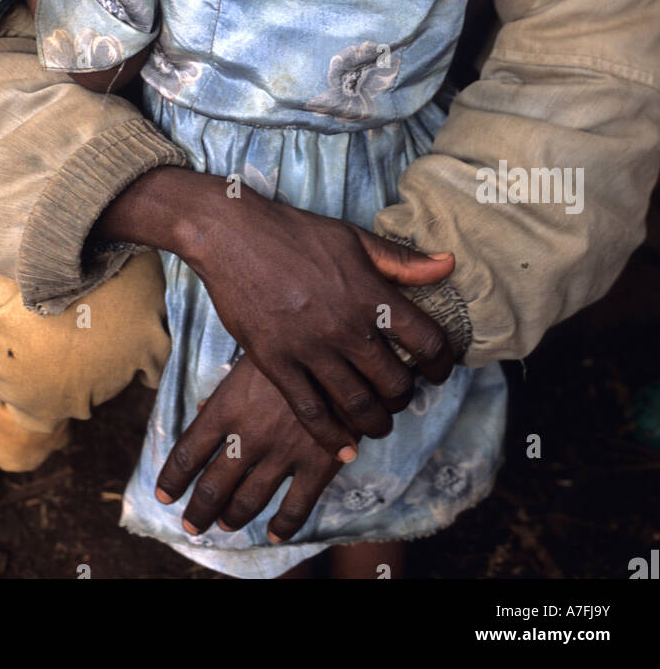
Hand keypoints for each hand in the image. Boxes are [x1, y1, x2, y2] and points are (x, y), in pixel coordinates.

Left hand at [156, 354, 341, 541]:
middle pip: (212, 487)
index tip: (164, 496)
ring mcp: (283, 453)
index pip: (186, 454)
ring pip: (247, 502)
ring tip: (226, 523)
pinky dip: (283, 526)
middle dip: (199, 511)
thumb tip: (201, 412)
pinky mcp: (318, 463)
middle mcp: (248, 435)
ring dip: (232, 517)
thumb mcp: (250, 360)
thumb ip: (227, 392)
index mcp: (227, 406)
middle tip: (192, 525)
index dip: (172, 480)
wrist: (342, 348)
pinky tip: (275, 532)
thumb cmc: (290, 346)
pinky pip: (296, 508)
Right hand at [189, 192, 455, 457]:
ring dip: (375, 422)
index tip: (438, 371)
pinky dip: (332, 437)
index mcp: (370, 293)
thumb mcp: (354, 238)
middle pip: (395, 383)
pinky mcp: (277, 362)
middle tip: (400, 396)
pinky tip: (344, 447)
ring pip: (358, 405)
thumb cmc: (296, 233)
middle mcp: (346, 325)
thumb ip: (402, 260)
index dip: (442, 364)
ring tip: (376, 421)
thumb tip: (449, 265)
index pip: (427, 341)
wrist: (233, 235)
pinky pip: (311, 412)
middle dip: (405, 397)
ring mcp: (310, 347)